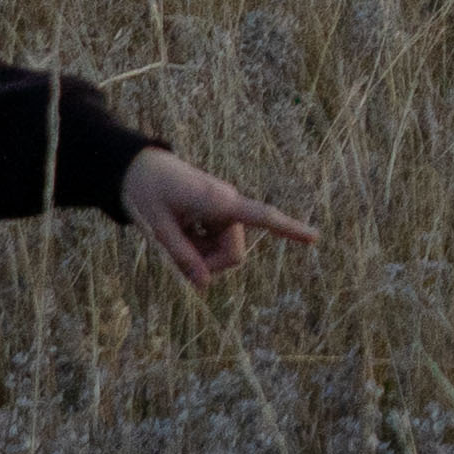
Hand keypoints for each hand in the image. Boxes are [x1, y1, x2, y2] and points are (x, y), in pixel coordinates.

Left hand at [118, 151, 311, 283]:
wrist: (137, 168)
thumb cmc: (146, 192)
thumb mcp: (158, 228)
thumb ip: (182, 257)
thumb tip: (204, 286)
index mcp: (219, 202)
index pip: (261, 217)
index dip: (289, 229)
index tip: (316, 238)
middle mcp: (228, 205)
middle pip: (233, 253)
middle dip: (209, 265)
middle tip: (176, 261)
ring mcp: (222, 209)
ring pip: (223, 251)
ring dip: (200, 254)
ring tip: (174, 236)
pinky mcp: (215, 213)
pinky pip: (215, 242)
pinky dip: (197, 245)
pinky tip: (180, 231)